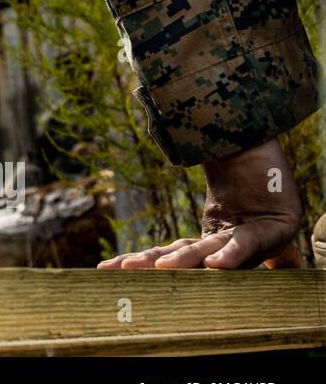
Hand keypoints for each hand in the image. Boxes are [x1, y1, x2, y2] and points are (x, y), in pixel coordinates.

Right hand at [97, 138, 302, 269]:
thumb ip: (168, 147)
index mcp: (212, 231)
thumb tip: (132, 113)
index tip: (107, 266)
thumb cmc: (226, 141)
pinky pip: (249, 243)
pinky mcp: (275, 230)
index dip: (142, 258)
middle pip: (187, 254)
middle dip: (154, 263)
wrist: (259, 128)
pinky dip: (232, 255)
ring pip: (211, 251)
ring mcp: (254, 238)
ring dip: (185, 261)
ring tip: (159, 268)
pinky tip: (214, 266)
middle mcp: (231, 239)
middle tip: (121, 270)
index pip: (171, 249)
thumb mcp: (190, 157)